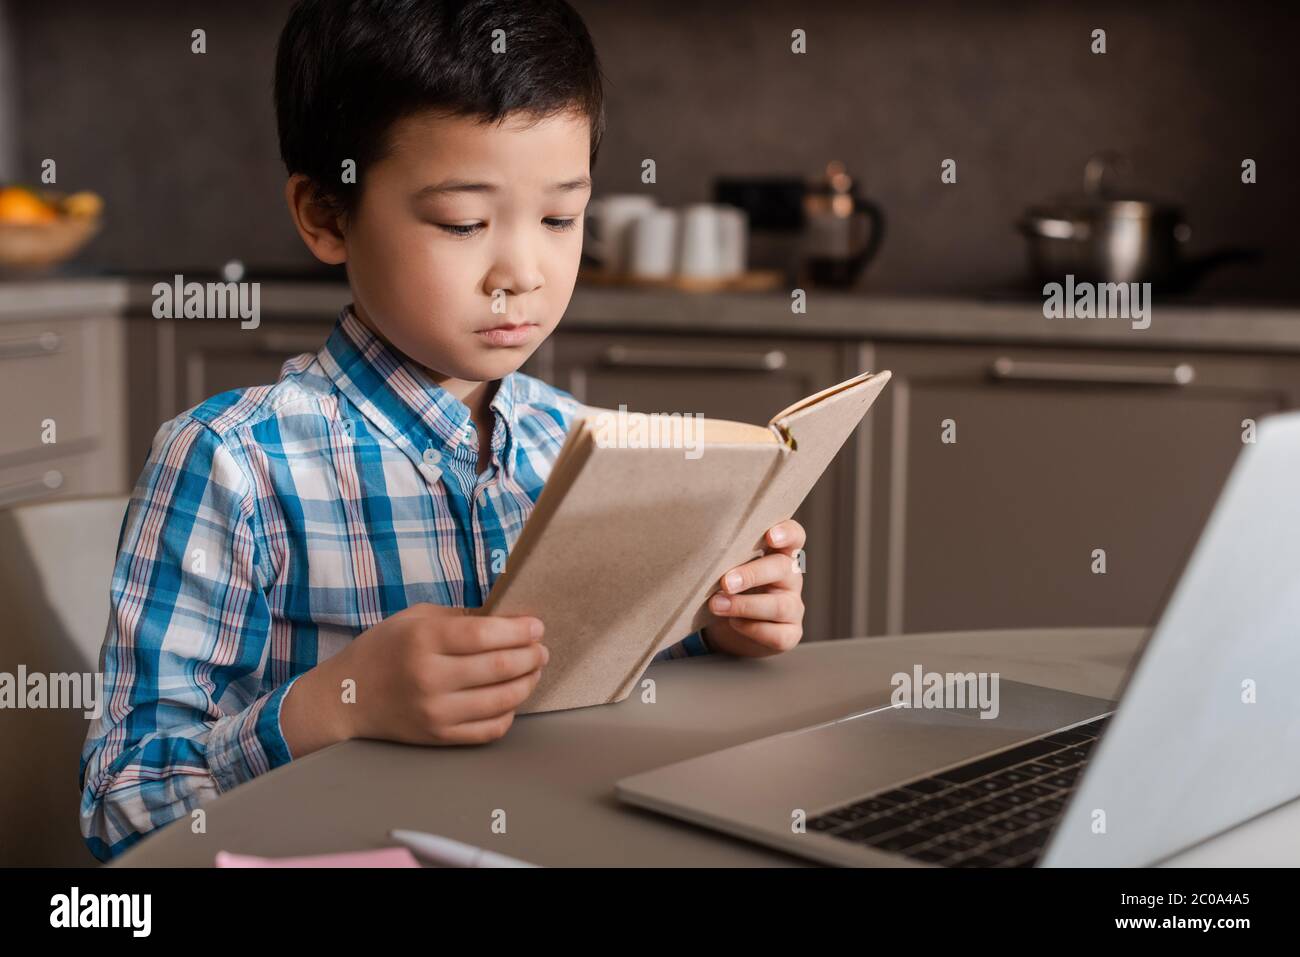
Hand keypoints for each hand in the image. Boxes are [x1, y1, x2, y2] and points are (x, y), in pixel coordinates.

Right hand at [281, 603, 547, 754]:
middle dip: (531, 655)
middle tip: (541, 649)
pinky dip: (509, 713)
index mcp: (423, 640)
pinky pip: (490, 729)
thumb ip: (461, 617)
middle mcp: (429, 677)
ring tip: (533, 670)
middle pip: (500, 667)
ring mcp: (435, 712)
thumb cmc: (384, 649)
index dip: (519, 630)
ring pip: (502, 700)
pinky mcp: (439, 737)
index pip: (485, 634)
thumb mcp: (415, 618)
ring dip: (528, 683)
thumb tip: (510, 619)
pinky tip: (511, 698)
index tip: (536, 626)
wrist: (346, 697)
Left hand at [701, 519, 805, 657]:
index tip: (770, 536)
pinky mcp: (790, 633)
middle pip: (783, 568)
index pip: (794, 536)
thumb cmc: (728, 587)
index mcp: (779, 553)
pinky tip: (734, 623)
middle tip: (725, 582)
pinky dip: (752, 629)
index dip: (786, 533)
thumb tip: (702, 553)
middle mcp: (790, 578)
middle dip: (752, 575)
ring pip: (779, 605)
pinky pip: (776, 634)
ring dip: (744, 606)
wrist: (728, 628)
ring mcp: (793, 606)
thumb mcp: (728, 567)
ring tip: (717, 605)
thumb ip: (725, 557)